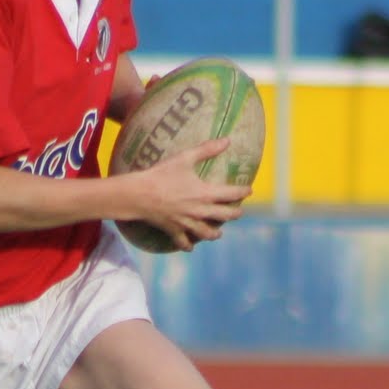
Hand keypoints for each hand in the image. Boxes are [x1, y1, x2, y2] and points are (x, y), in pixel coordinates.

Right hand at [127, 138, 250, 251]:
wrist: (140, 194)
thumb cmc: (162, 174)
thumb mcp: (185, 158)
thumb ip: (207, 149)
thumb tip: (227, 140)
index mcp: (205, 193)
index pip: (231, 194)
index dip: (242, 192)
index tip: (249, 190)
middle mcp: (200, 211)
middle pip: (224, 216)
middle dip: (234, 214)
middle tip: (239, 213)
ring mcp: (187, 222)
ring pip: (206, 233)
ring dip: (214, 234)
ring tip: (218, 234)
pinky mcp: (174, 229)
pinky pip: (183, 242)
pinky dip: (187, 246)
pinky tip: (190, 248)